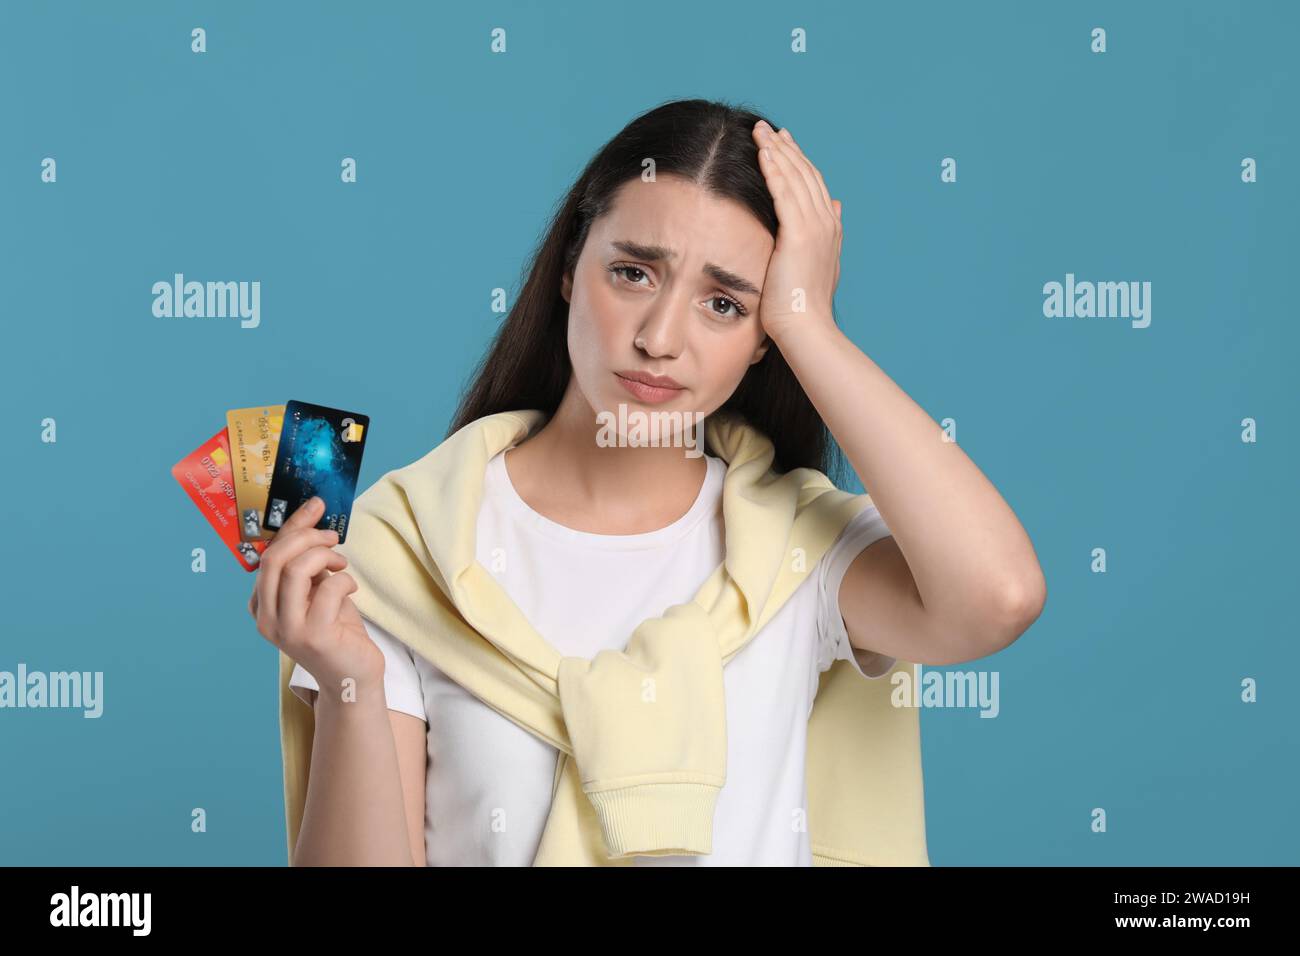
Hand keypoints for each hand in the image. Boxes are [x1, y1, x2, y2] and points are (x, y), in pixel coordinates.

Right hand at [248, 496, 384, 700]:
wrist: (353, 678)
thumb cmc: (337, 632)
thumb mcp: (317, 593)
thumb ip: (307, 566)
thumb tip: (313, 523)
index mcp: (262, 605)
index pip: (268, 555)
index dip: (292, 526)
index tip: (315, 506)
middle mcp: (267, 619)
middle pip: (275, 558)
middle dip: (306, 536)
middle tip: (332, 536)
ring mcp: (287, 629)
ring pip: (296, 570)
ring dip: (324, 556)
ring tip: (340, 563)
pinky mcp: (313, 636)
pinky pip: (327, 589)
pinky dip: (343, 580)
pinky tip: (350, 587)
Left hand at [751, 119, 842, 340]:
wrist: (806, 328)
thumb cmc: (803, 307)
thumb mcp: (820, 264)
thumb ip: (827, 234)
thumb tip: (837, 207)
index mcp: (830, 229)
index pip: (813, 185)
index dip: (798, 161)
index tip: (782, 143)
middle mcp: (827, 222)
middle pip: (805, 174)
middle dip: (785, 148)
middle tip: (766, 127)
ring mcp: (815, 227)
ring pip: (795, 178)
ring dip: (777, 151)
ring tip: (759, 131)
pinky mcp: (799, 234)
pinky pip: (785, 193)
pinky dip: (774, 169)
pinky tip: (762, 152)